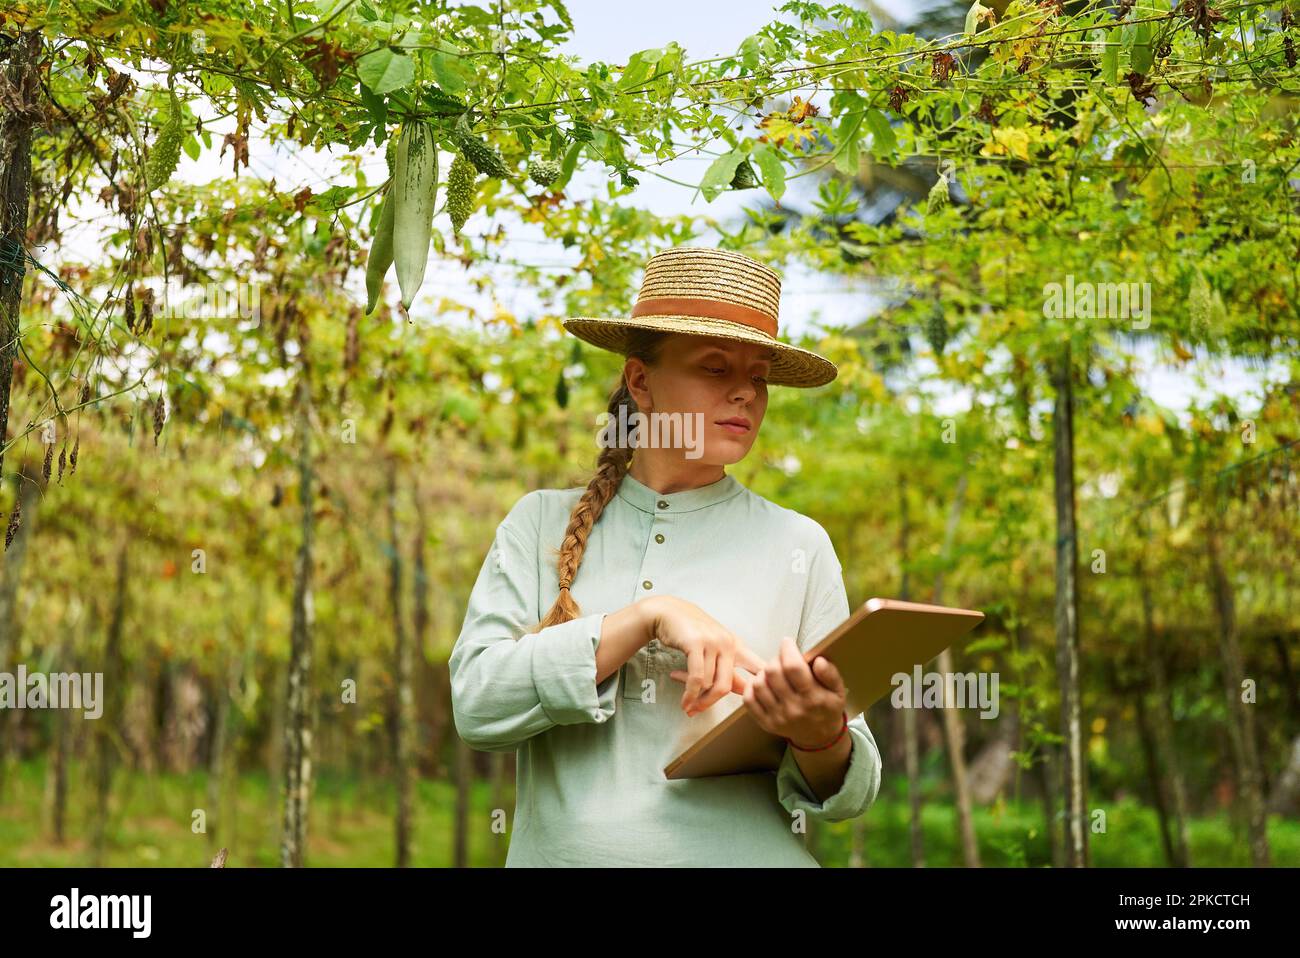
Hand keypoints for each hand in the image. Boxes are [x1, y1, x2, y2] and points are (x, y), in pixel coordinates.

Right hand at [645, 595, 766, 715]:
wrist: (670, 612)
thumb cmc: (692, 632)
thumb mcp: (715, 649)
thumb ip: (729, 670)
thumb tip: (746, 691)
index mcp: (737, 646)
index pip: (758, 668)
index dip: (761, 687)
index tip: (759, 703)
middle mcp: (728, 643)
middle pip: (726, 685)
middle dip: (710, 702)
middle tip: (698, 711)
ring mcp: (712, 642)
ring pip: (708, 683)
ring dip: (695, 698)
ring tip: (687, 703)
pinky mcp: (696, 643)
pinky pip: (696, 677)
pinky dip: (689, 693)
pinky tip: (685, 700)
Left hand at [744, 636, 846, 746]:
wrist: (819, 737)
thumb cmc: (826, 709)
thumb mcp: (838, 691)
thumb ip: (830, 674)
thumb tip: (818, 661)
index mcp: (813, 698)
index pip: (793, 667)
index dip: (787, 649)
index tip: (787, 643)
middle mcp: (794, 709)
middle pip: (773, 673)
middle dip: (776, 658)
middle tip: (782, 659)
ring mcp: (778, 717)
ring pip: (759, 684)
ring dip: (763, 672)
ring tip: (773, 672)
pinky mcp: (765, 723)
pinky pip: (749, 700)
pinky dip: (752, 687)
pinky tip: (762, 683)